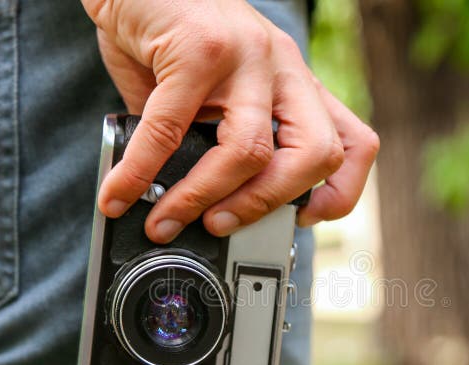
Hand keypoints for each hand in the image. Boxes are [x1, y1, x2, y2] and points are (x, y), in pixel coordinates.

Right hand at [82, 0, 378, 242]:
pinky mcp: (200, 48)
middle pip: (316, 155)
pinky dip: (138, 174)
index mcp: (295, 82)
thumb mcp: (208, 92)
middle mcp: (283, 66)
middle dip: (267, 206)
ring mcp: (248, 54)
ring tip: (166, 219)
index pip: (352, 144)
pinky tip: (116, 194)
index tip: (304, 220)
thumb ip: (209, 143)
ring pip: (252, 151)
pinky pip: (170, 130)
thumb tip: (184, 207)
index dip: (339, 194)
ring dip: (204, 198)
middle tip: (221, 226)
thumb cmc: (169, 35)